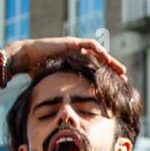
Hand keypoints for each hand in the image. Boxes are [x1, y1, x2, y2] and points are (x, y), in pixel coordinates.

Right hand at [1, 38, 126, 80]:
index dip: (105, 77)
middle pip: (100, 61)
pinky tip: (107, 57)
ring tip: (120, 69)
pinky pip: (89, 44)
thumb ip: (62, 90)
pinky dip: (99, 50)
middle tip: (124, 77)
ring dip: (110, 61)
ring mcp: (75, 47)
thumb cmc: (36, 72)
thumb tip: (67, 109)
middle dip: (113, 69)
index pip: (95, 70)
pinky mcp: (72, 42)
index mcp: (75, 64)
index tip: (116, 86)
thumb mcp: (55, 82)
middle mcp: (77, 55)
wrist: (25, 58)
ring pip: (98, 53)